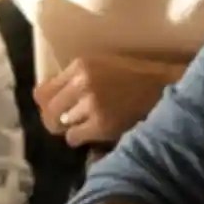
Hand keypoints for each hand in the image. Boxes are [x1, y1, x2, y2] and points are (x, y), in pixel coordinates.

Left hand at [33, 55, 176, 147]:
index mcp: (79, 65)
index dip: (43, 103)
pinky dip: (80, 138)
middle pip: (49, 110)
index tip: (50, 108)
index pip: (42, 90)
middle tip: (62, 124)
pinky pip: (74, 137)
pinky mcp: (101, 124)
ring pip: (61, 124)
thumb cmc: (130, 76)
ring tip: (82, 125)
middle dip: (53, 120)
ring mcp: (91, 104)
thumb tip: (46, 96)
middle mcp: (82, 82)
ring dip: (69, 128)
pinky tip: (91, 132)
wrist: (161, 88)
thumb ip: (73, 77)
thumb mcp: (99, 65)